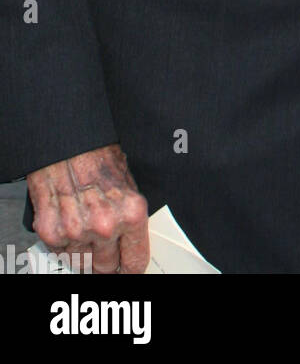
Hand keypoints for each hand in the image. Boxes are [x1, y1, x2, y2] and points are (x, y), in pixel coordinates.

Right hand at [26, 144, 149, 273]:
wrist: (66, 141)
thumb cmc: (98, 156)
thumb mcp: (127, 182)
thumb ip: (129, 217)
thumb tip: (130, 244)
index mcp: (131, 214)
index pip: (134, 261)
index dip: (130, 268)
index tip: (126, 270)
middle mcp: (106, 227)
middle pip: (105, 267)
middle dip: (104, 259)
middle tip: (100, 242)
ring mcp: (77, 232)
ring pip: (81, 262)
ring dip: (81, 249)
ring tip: (82, 220)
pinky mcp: (52, 232)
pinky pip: (60, 251)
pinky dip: (62, 240)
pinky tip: (67, 217)